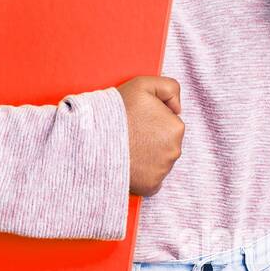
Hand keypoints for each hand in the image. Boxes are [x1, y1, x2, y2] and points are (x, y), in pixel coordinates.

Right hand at [116, 76, 183, 196]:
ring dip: (146, 156)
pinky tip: (128, 164)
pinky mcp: (151, 186)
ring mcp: (163, 170)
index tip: (137, 120)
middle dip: (151, 139)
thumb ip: (170, 88)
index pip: (169, 123)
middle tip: (129, 134)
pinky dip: (141, 174)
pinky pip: (151, 180)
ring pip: (158, 161)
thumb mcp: (143, 84)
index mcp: (176, 127)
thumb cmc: (115, 112)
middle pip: (165, 143)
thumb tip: (178, 108)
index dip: (152, 120)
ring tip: (125, 148)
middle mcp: (174, 151)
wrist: (91, 140)